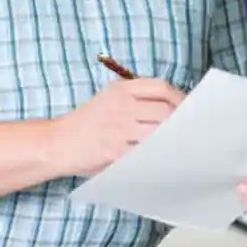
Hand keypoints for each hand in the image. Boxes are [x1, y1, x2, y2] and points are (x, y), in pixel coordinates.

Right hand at [52, 79, 184, 176]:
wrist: (57, 143)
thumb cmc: (86, 123)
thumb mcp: (107, 99)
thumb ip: (135, 99)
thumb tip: (172, 107)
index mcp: (120, 89)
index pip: (160, 87)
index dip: (179, 98)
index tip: (188, 109)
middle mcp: (121, 105)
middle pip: (165, 111)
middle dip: (181, 122)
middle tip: (189, 131)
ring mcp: (119, 128)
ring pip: (159, 132)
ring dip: (171, 140)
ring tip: (179, 146)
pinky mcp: (116, 151)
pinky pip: (145, 152)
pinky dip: (156, 155)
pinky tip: (162, 159)